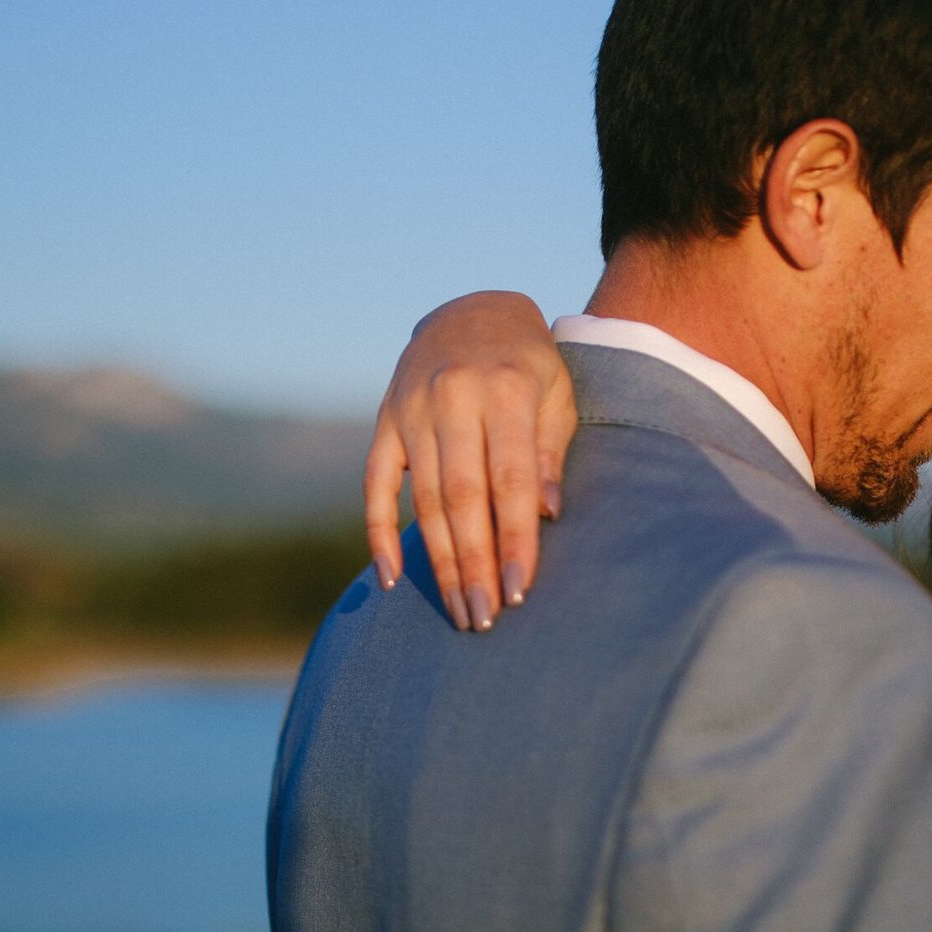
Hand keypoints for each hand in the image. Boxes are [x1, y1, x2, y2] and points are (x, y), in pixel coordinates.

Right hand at [365, 291, 576, 630]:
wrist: (475, 312)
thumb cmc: (530, 365)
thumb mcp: (556, 395)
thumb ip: (549, 452)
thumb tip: (549, 514)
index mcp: (505, 390)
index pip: (509, 480)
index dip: (514, 539)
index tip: (518, 591)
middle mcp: (452, 398)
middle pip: (462, 498)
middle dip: (473, 564)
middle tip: (483, 619)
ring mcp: (411, 409)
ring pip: (423, 500)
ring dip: (439, 561)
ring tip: (457, 610)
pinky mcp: (385, 420)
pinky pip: (375, 484)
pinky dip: (379, 532)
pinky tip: (391, 578)